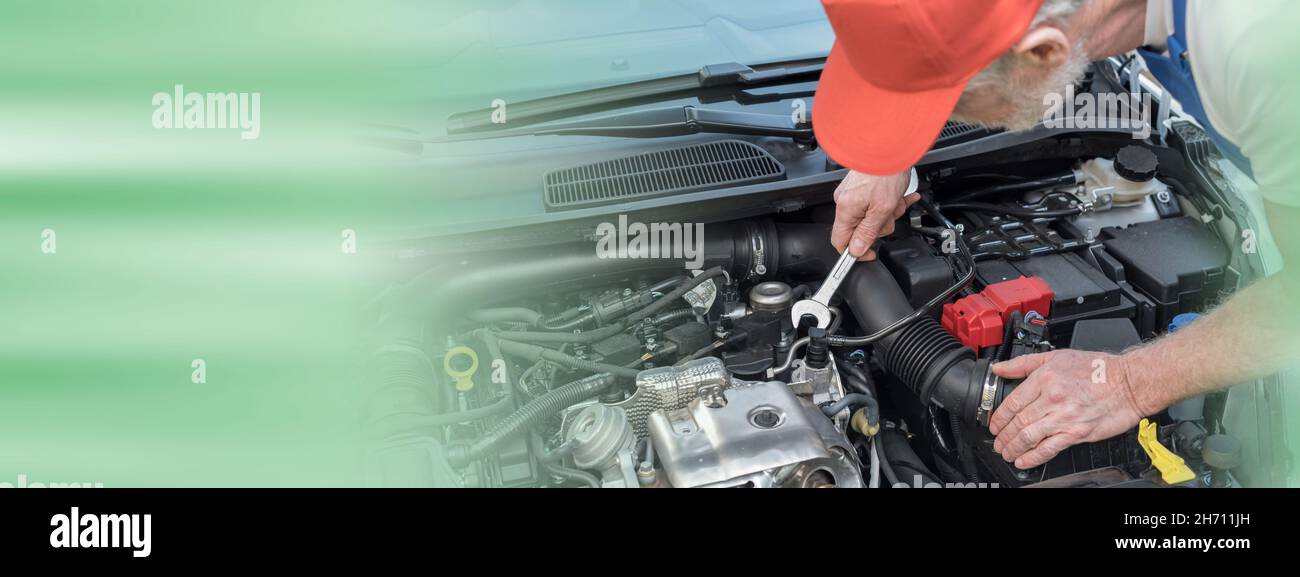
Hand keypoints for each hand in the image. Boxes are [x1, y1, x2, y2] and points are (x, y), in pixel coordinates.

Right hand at [831, 169, 918, 260]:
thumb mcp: (881, 210)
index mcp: (845, 210)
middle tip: (891, 216)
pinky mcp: (861, 187)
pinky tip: (901, 197)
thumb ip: (867, 232)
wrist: (891, 147)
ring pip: (870, 216)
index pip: (840, 242)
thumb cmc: (886, 173)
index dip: (856, 252)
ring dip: (888, 213)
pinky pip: (874, 203)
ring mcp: (853, 194)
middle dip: (880, 226)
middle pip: (859, 229)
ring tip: (897, 202)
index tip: (870, 254)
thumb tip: (856, 251)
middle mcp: (845, 202)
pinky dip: (888, 203)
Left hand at [987, 350, 1146, 468]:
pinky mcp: (1077, 433)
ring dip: (1013, 447)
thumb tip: (999, 368)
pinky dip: (1033, 457)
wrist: (1131, 383)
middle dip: (1003, 436)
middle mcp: (1052, 399)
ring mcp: (1064, 418)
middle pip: (1018, 422)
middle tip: (996, 442)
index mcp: (1045, 379)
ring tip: (1006, 452)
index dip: (998, 417)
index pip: (1012, 402)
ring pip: (1029, 436)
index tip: (994, 424)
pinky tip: (1023, 461)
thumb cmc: (1098, 369)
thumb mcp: (1058, 356)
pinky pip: (1049, 448)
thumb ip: (1024, 363)